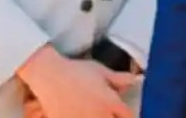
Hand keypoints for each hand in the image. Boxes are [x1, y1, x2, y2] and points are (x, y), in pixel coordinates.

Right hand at [16, 44, 135, 117]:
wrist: (49, 76)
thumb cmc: (76, 71)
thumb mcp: (101, 71)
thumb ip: (120, 79)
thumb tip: (136, 80)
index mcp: (110, 102)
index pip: (128, 116)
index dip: (128, 116)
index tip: (124, 113)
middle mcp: (99, 116)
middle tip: (112, 113)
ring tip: (97, 113)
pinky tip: (83, 115)